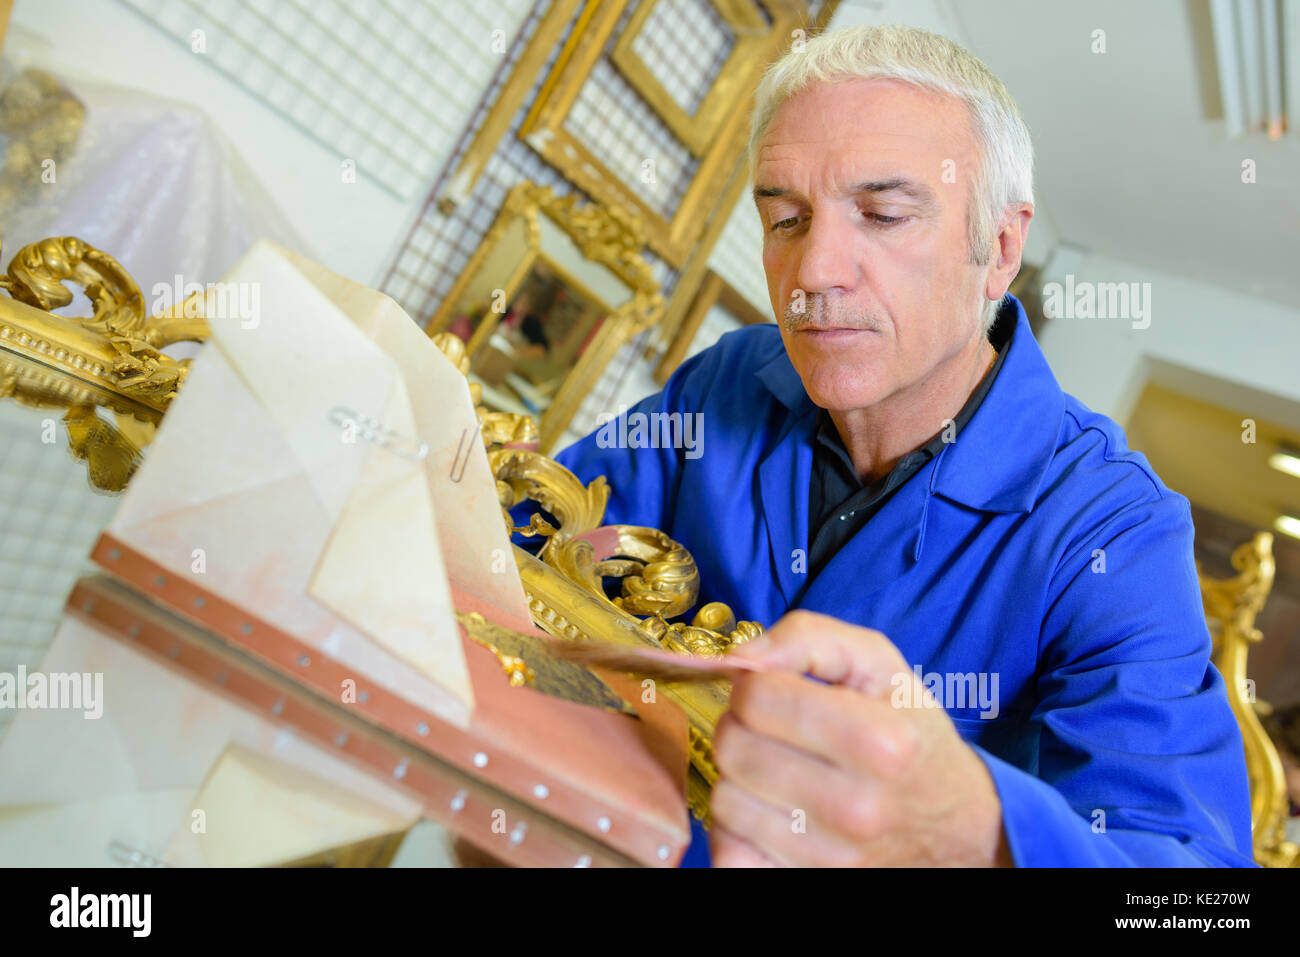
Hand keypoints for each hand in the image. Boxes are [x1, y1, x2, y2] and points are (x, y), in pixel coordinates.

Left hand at [708, 610, 1012, 866]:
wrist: (957, 823)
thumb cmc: (910, 733)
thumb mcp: (879, 664)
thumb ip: (809, 638)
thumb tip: (743, 656)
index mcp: (879, 740)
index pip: (757, 696)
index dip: (752, 683)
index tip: (772, 690)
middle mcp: (857, 806)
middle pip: (734, 748)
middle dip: (738, 725)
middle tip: (766, 727)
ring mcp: (833, 858)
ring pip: (725, 801)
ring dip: (736, 777)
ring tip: (771, 767)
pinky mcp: (809, 886)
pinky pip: (730, 854)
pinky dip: (736, 828)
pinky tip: (765, 809)